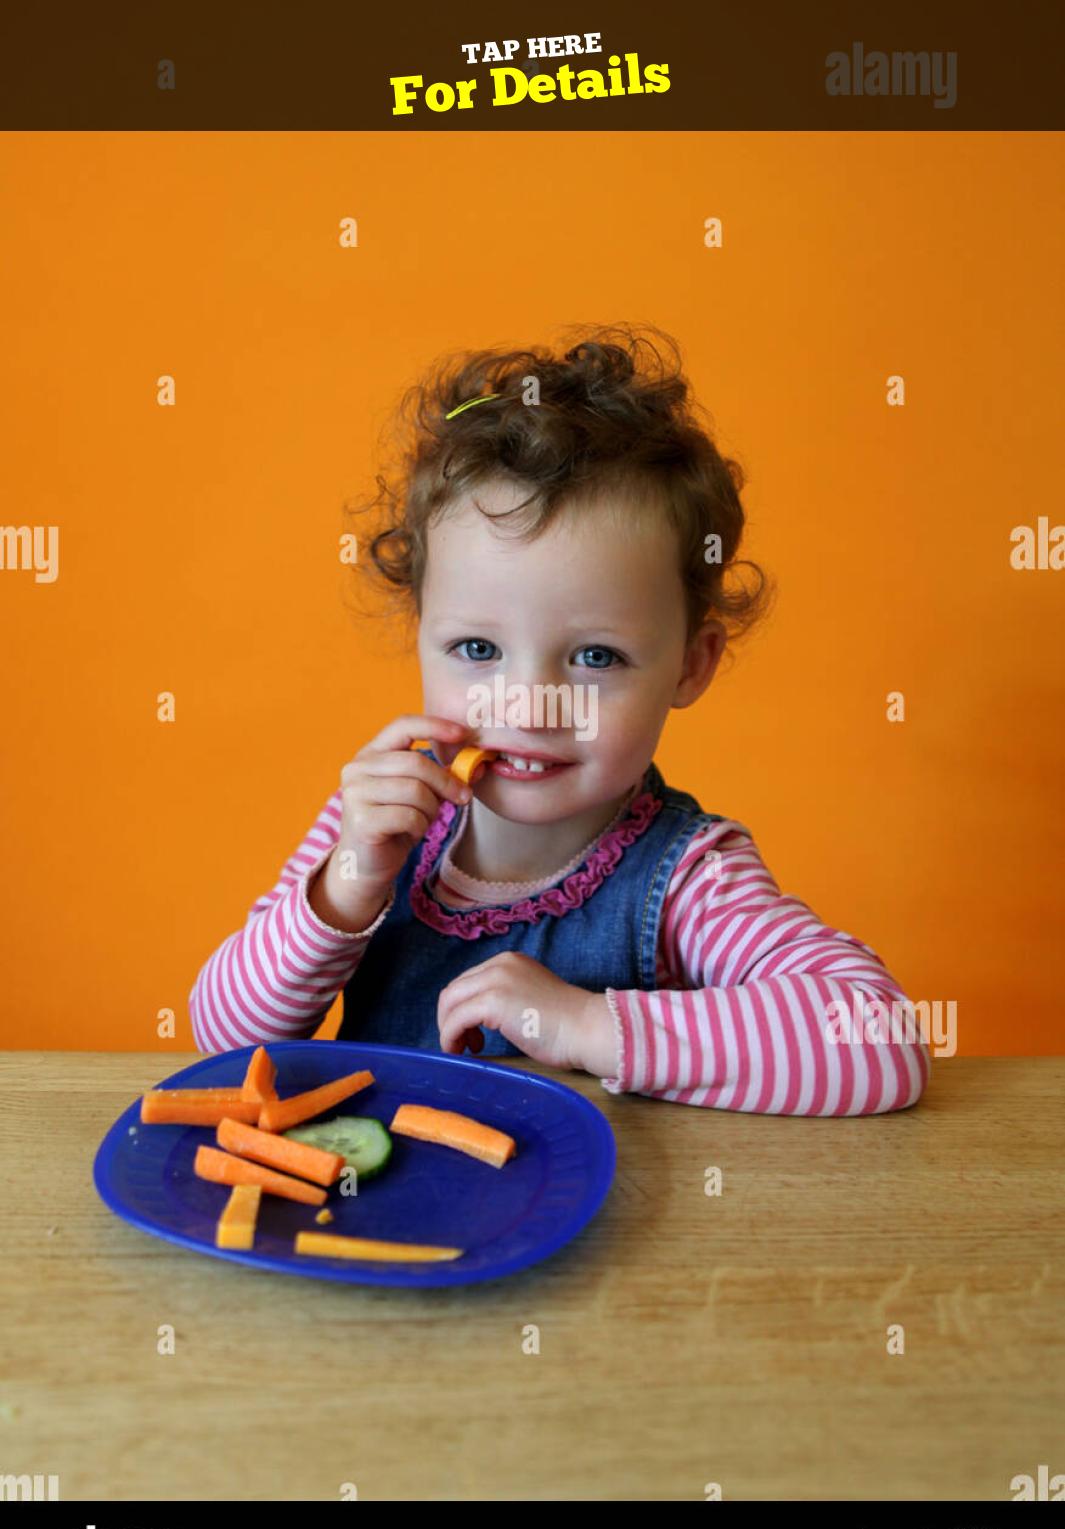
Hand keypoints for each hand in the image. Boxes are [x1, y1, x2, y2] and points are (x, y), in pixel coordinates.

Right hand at [327, 713, 472, 908]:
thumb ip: (440, 776)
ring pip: (415, 791)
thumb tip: (476, 767)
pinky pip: (409, 816)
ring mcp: (355, 793)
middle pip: (416, 763)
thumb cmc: (395, 825)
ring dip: (430, 809)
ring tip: (423, 820)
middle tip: (463, 797)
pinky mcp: (361, 820)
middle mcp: (357, 769)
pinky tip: (410, 833)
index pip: (403, 725)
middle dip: (446, 781)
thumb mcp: (419, 794)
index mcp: (370, 754)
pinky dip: (420, 826)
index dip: (435, 726)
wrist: (367, 865)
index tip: (463, 733)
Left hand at [437, 951, 618, 1074]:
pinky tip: (464, 1050)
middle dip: (450, 1018)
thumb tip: (477, 1018)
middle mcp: (499, 965)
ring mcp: (495, 980)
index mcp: (508, 962)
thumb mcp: (528, 998)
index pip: (468, 982)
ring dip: (448, 1028)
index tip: (471, 1032)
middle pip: (454, 990)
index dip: (461, 1008)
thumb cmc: (565, 1024)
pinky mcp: (493, 1001)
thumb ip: (504, 998)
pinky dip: (451, 1037)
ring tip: (464, 1048)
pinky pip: (456, 1020)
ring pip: (450, 1002)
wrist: (586, 1029)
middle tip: (464, 1043)